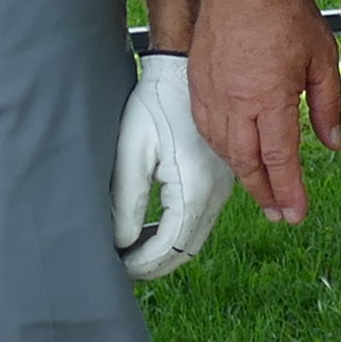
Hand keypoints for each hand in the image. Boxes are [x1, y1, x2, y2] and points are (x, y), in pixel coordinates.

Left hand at [112, 51, 234, 279]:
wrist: (183, 72)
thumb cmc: (153, 107)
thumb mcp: (131, 153)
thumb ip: (127, 203)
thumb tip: (122, 243)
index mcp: (194, 188)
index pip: (169, 246)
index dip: (142, 264)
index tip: (117, 269)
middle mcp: (215, 193)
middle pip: (186, 249)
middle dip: (154, 264)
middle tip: (123, 269)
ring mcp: (222, 187)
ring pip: (195, 238)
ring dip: (166, 251)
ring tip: (133, 254)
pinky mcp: (220, 181)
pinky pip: (201, 220)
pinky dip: (178, 234)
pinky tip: (153, 231)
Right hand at [190, 0, 340, 224]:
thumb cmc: (284, 11)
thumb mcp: (321, 57)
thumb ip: (326, 104)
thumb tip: (332, 142)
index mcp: (269, 97)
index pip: (279, 159)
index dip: (288, 191)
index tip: (295, 214)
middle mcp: (236, 102)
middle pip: (246, 162)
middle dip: (263, 193)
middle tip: (279, 213)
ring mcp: (212, 92)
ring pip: (223, 148)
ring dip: (242, 172)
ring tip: (260, 187)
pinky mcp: (198, 81)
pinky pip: (206, 126)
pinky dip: (221, 147)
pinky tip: (233, 152)